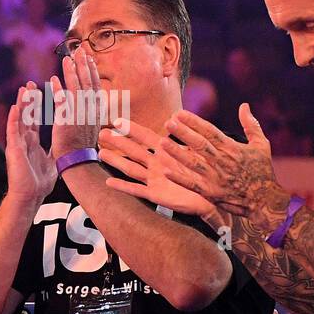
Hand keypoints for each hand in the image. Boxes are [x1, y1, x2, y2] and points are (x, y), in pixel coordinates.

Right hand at [5, 81, 55, 206]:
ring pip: (18, 119)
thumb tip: (64, 143)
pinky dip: (13, 118)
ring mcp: (17, 143)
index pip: (33, 119)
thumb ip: (55, 149)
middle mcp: (23, 140)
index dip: (35, 105)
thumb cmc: (39, 182)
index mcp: (31, 142)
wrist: (31, 196)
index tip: (38, 91)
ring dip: (21, 104)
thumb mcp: (51, 161)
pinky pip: (13, 131)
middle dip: (28, 99)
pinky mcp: (14, 149)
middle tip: (30, 83)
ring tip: (23, 89)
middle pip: (25, 115)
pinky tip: (14, 106)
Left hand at [49, 47, 103, 158]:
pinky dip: (59, 91)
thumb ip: (93, 108)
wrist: (79, 161)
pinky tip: (54, 80)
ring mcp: (79, 115)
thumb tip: (95, 96)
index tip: (88, 56)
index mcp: (96, 109)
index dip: (91, 70)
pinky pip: (63, 103)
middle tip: (80, 49)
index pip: (94, 84)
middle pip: (87, 82)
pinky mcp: (68, 121)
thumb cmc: (84, 145)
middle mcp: (90, 110)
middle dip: (84, 65)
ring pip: (76, 89)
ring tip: (67, 59)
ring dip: (72, 73)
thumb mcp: (93, 123)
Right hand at [97, 118, 215, 216]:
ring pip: (131, 168)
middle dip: (118, 142)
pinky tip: (108, 182)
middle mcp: (157, 165)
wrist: (212, 197)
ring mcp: (154, 180)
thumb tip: (176, 117)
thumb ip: (187, 136)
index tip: (117, 120)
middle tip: (101, 134)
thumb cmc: (205, 174)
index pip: (146, 137)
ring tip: (101, 153)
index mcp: (167, 153)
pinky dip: (123, 186)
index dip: (133, 129)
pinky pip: (136, 190)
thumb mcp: (198, 152)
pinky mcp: (156, 195)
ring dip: (116, 161)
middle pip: (134, 151)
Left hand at [153, 105, 287, 218]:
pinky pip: (193, 185)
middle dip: (183, 133)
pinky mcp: (212, 193)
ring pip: (193, 163)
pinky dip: (180, 179)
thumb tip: (244, 105)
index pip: (210, 131)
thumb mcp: (261, 145)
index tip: (179, 113)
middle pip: (199, 144)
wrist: (265, 200)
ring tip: (162, 143)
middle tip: (168, 122)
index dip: (194, 122)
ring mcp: (216, 178)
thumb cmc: (263, 171)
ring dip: (177, 153)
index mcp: (232, 148)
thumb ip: (251, 124)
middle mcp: (222, 162)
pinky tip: (166, 171)